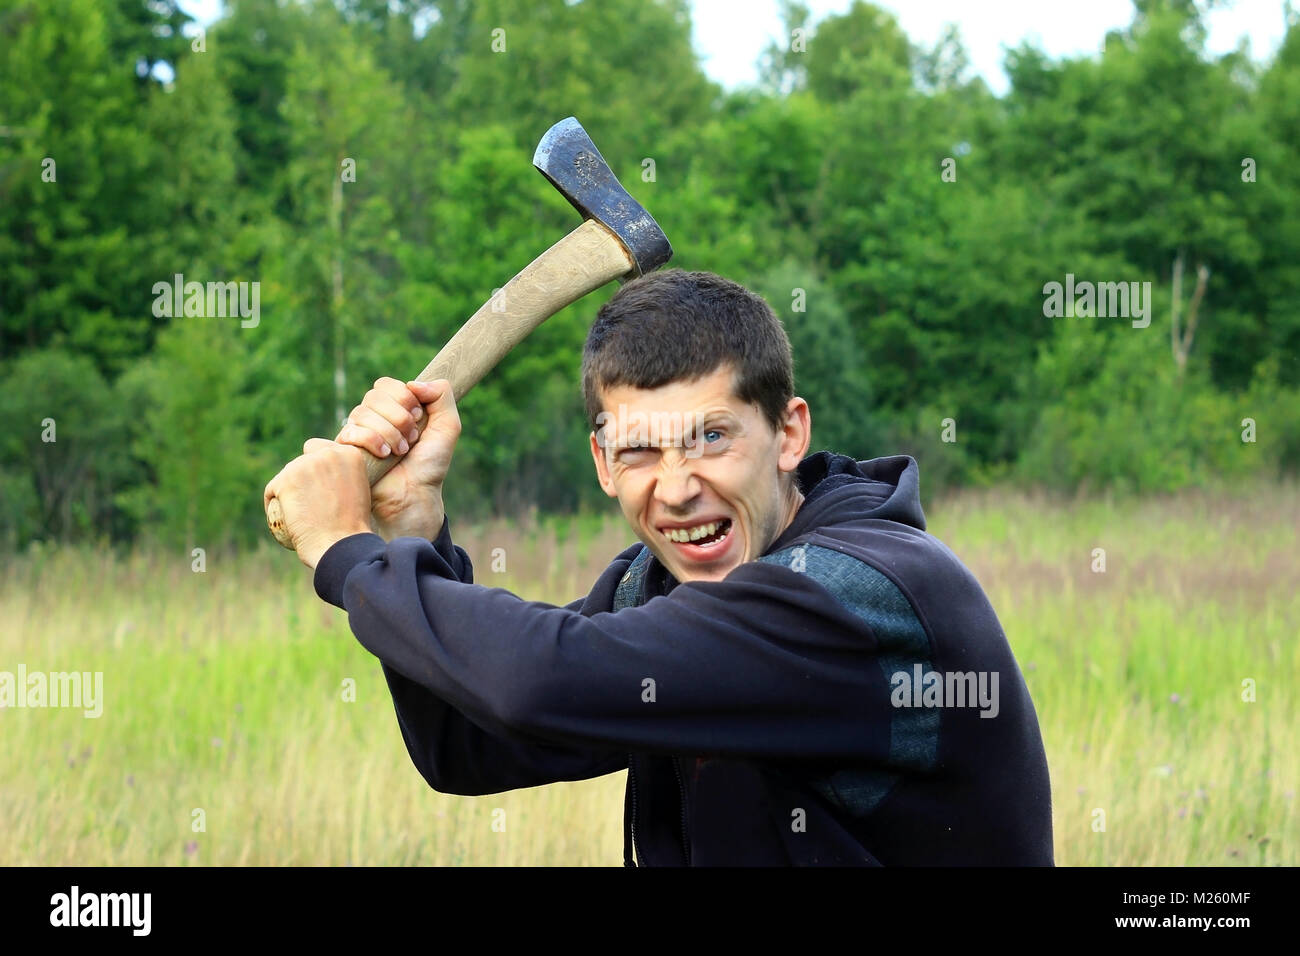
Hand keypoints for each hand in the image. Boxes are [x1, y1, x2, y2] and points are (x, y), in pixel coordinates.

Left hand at [263, 439, 373, 568]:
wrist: (340, 545)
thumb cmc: (353, 530)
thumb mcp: (359, 495)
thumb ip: (344, 479)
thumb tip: (328, 479)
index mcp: (350, 455)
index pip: (322, 450)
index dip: (317, 468)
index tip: (319, 489)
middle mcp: (329, 454)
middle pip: (303, 460)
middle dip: (302, 477)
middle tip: (307, 503)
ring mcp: (306, 465)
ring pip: (287, 474)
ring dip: (288, 490)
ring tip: (296, 514)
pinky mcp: (286, 479)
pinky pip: (272, 490)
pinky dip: (274, 504)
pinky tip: (283, 519)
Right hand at [336, 378, 460, 539]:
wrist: (415, 495)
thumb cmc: (430, 465)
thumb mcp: (448, 427)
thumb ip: (442, 396)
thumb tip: (414, 383)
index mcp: (393, 409)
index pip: (386, 385)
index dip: (403, 397)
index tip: (418, 417)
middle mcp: (373, 418)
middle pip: (374, 396)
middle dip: (399, 417)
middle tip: (412, 439)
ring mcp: (357, 434)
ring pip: (362, 413)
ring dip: (389, 432)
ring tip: (401, 451)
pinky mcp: (346, 450)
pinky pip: (350, 431)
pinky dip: (371, 440)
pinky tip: (384, 455)